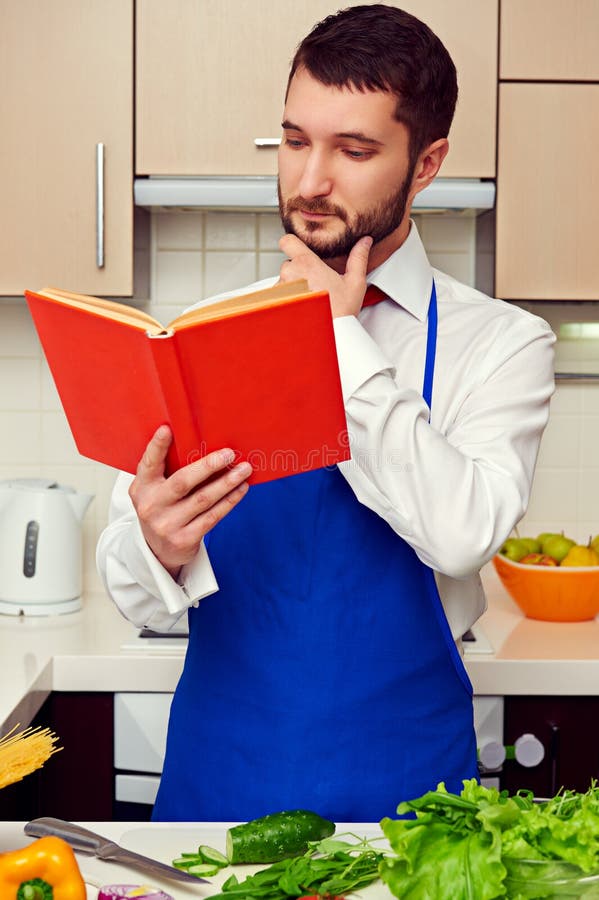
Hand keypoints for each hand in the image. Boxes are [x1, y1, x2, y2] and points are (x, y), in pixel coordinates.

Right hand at [128, 425, 251, 577]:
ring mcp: (167, 525)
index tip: (167, 429)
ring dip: (227, 483)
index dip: (157, 446)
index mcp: (142, 488)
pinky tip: (240, 489)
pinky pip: (212, 516)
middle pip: (182, 482)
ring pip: (203, 499)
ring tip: (244, 470)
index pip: (148, 463)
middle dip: (208, 466)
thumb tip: (200, 444)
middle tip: (229, 454)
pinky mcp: (184, 539)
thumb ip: (167, 471)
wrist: (158, 551)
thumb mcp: (155, 490)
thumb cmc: (163, 510)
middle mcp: (151, 506)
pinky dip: (229, 501)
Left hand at [278, 233, 372, 317]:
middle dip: (299, 274)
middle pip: (288, 265)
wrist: (328, 337)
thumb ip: (358, 258)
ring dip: (293, 289)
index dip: (292, 245)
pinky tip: (301, 310)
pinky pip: (277, 299)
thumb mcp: (355, 283)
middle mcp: (289, 274)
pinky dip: (286, 303)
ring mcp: (280, 290)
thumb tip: (365, 241)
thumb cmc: (340, 313)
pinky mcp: (273, 305)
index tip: (297, 250)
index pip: (287, 242)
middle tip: (314, 287)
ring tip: (309, 302)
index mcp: (306, 264)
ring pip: (283, 283)